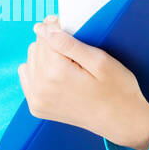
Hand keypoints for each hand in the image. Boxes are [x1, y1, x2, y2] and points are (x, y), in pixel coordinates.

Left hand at [18, 16, 148, 149]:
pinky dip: (40, 71)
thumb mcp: (99, 60)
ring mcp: (37, 100)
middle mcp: (41, 88)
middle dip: (53, 44)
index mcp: (56, 73)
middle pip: (37, 46)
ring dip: (46, 57)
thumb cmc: (116, 90)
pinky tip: (58, 76)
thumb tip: (42, 28)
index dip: (60, 28)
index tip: (74, 32)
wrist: (120, 121)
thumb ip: (67, 42)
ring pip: (31, 59)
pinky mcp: (37, 107)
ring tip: (69, 67)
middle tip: (77, 54)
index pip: (45, 34)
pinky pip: (28, 76)